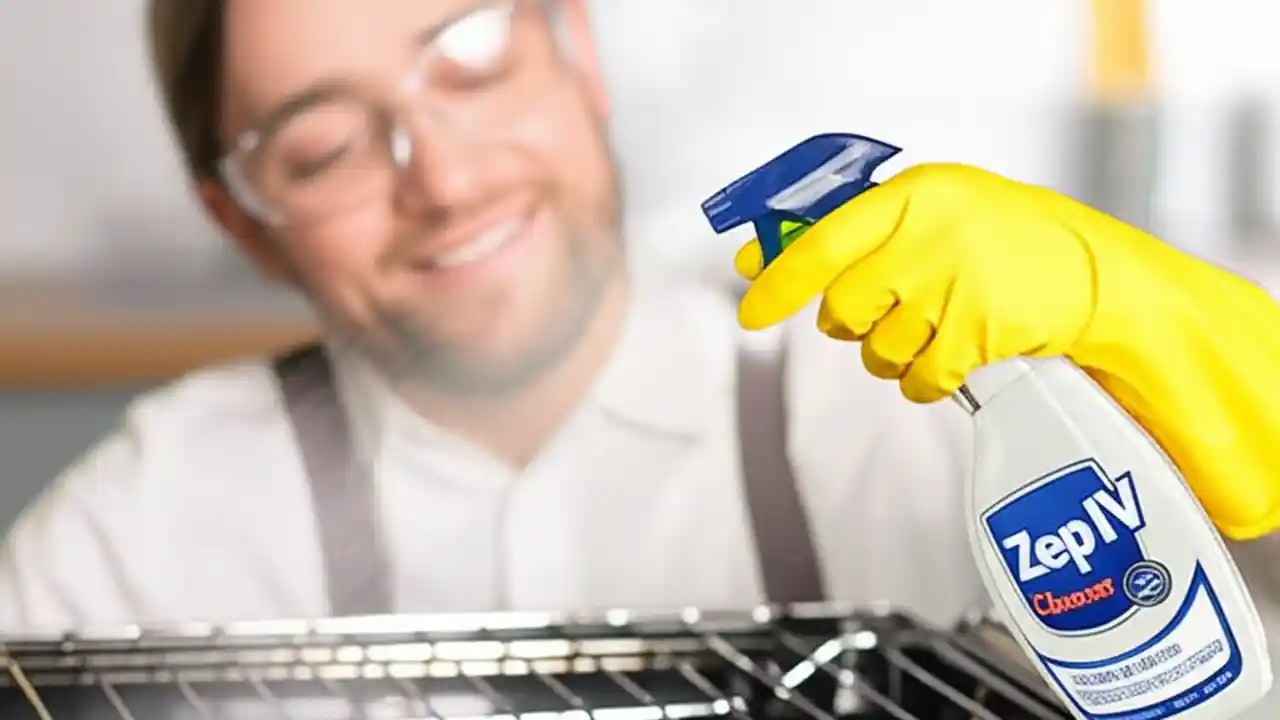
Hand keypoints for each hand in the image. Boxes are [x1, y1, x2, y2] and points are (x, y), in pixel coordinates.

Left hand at [734, 162, 1279, 539]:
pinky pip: (914, 381)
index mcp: (913, 193)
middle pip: (841, 309)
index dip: (776, 281)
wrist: (1098, 278)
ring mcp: (955, 286)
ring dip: (892, 352)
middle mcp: (930, 235)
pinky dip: (922, 381)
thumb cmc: (1004, 240)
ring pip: (875, 351)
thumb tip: (755, 260)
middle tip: (882, 312)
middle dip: (849, 325)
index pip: (818, 243)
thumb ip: (848, 232)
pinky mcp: (977, 335)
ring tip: (934, 324)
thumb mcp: (932, 210)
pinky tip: (952, 354)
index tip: (751, 309)